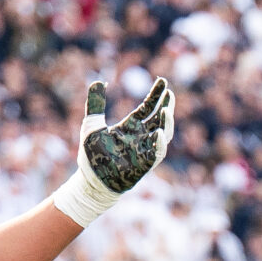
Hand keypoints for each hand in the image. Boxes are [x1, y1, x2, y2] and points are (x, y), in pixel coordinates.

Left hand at [50, 77, 175, 227]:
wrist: (91, 179)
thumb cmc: (92, 155)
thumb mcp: (91, 124)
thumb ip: (96, 103)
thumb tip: (98, 81)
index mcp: (130, 127)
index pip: (148, 108)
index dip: (156, 95)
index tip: (163, 82)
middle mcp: (141, 137)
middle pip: (160, 119)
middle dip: (166, 106)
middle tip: (170, 92)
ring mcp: (144, 150)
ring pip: (163, 134)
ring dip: (166, 123)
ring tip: (165, 110)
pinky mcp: (144, 164)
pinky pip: (157, 154)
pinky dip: (159, 144)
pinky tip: (158, 132)